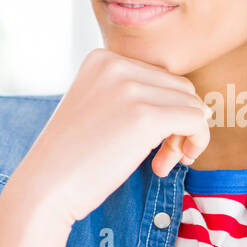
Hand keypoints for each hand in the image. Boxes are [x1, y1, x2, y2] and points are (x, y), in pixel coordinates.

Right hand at [21, 48, 211, 225]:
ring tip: (162, 163)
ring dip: (185, 137)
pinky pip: (196, 122)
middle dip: (178, 124)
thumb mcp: (99, 111)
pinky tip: (171, 163)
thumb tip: (201, 106)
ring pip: (193, 105)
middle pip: (180, 89)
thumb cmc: (74, 160)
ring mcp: (130, 88)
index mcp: (102, 59)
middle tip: (161, 157)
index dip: (164, 112)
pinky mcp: (145, 115)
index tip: (150, 144)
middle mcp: (116, 65)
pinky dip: (196, 142)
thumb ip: (136, 99)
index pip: (160, 78)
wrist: (45, 187)